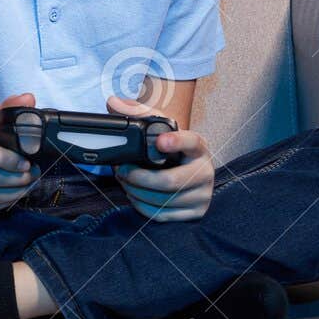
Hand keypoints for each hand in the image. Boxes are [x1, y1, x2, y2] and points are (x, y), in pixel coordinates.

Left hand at [106, 94, 213, 220]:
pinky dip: (142, 206)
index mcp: (198, 147)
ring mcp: (202, 195)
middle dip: (138, 177)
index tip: (160, 141)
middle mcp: (205, 171)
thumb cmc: (169, 149)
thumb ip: (136, 113)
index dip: (177, 142)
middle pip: (169, 181)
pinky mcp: (195, 213)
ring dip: (136, 192)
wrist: (185, 171)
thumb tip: (113, 102)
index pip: (192, 142)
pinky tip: (135, 195)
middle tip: (121, 170)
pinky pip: (162, 215)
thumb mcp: (157, 128)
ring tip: (125, 181)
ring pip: (163, 201)